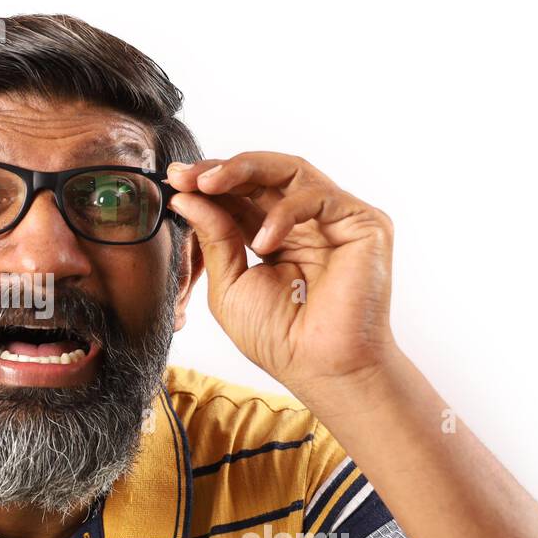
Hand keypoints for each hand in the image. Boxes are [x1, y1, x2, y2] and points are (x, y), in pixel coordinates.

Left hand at [166, 152, 397, 395]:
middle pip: (264, 174)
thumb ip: (214, 238)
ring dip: (244, 170)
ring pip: (290, 170)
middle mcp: (307, 222)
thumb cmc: (278, 338)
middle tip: (185, 175)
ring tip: (207, 185)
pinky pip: (318, 196)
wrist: (320, 368)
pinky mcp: (364, 223)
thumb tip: (185, 197)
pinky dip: (284, 212)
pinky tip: (263, 242)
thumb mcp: (230, 284)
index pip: (242, 195)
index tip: (173, 181)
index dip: (208, 184)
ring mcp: (335, 219)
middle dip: (220, 170)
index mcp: (276, 235)